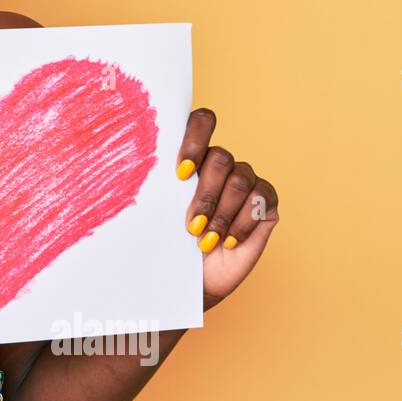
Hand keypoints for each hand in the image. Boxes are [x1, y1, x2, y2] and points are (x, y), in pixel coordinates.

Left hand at [175, 108, 279, 310]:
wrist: (194, 278)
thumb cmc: (172, 244)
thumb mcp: (159, 215)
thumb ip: (160, 188)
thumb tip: (135, 173)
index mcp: (192, 157)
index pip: (201, 122)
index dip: (195, 140)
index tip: (180, 173)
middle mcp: (222, 164)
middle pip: (220, 158)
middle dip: (204, 195)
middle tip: (191, 226)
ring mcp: (247, 180)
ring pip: (239, 180)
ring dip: (221, 214)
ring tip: (206, 240)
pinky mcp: (266, 201)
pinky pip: (260, 200)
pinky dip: (241, 224)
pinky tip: (227, 242)